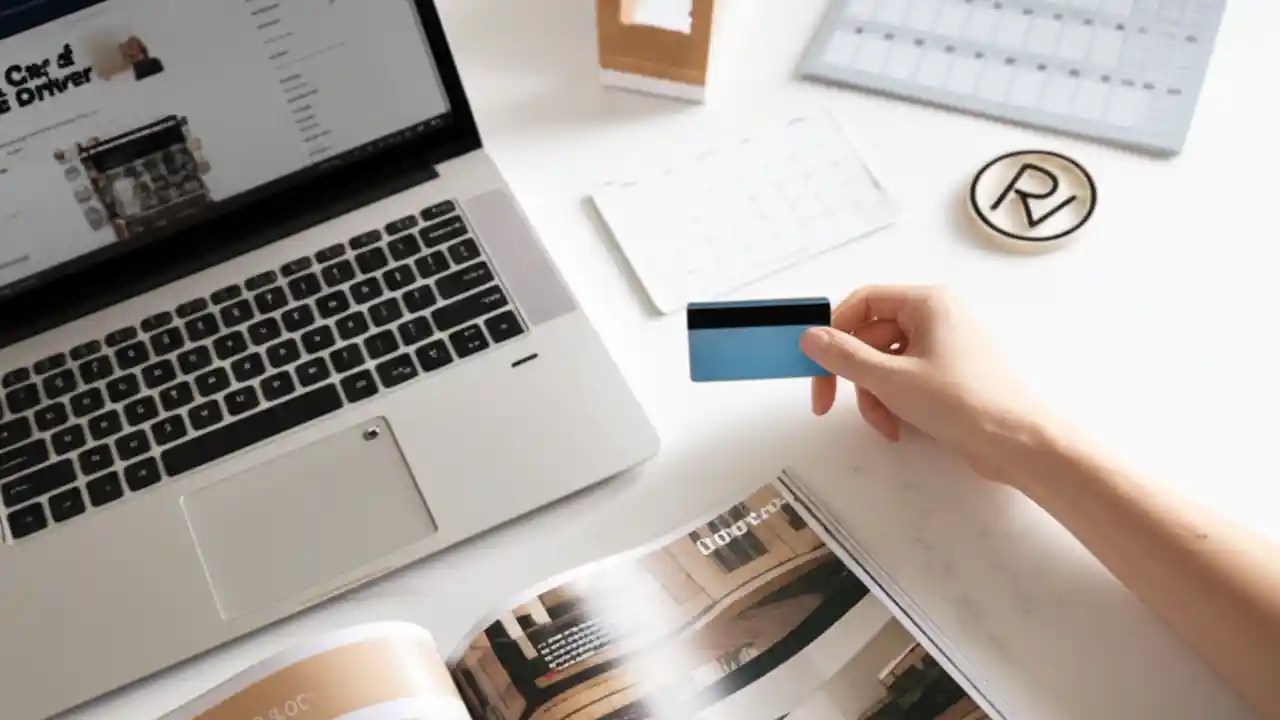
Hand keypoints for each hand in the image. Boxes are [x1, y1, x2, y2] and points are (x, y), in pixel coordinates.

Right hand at [799, 285, 1053, 485]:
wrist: (1018, 443)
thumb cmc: (962, 402)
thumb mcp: (892, 379)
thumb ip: (845, 356)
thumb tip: (809, 336)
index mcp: (928, 303)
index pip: (863, 302)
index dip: (834, 331)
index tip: (815, 362)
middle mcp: (937, 316)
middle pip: (871, 337)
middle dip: (854, 376)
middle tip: (827, 405)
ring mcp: (945, 346)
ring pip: (885, 363)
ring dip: (874, 395)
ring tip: (883, 424)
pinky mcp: (949, 374)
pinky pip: (905, 379)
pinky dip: (894, 401)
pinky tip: (898, 427)